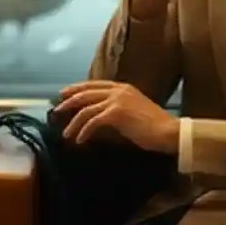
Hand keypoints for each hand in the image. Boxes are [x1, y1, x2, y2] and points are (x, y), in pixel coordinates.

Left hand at [55, 80, 179, 152]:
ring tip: (66, 133)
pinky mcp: (116, 113)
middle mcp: (119, 90)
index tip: (65, 94)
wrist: (169, 131)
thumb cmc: (154, 126)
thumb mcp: (134, 111)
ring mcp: (117, 100)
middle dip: (69, 101)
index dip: (77, 88)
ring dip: (73, 122)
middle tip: (57, 110)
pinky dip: (84, 131)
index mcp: (123, 87)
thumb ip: (117, 109)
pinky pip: (93, 121)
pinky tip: (80, 140)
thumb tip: (99, 117)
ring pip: (86, 108)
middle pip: (86, 92)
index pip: (94, 84)